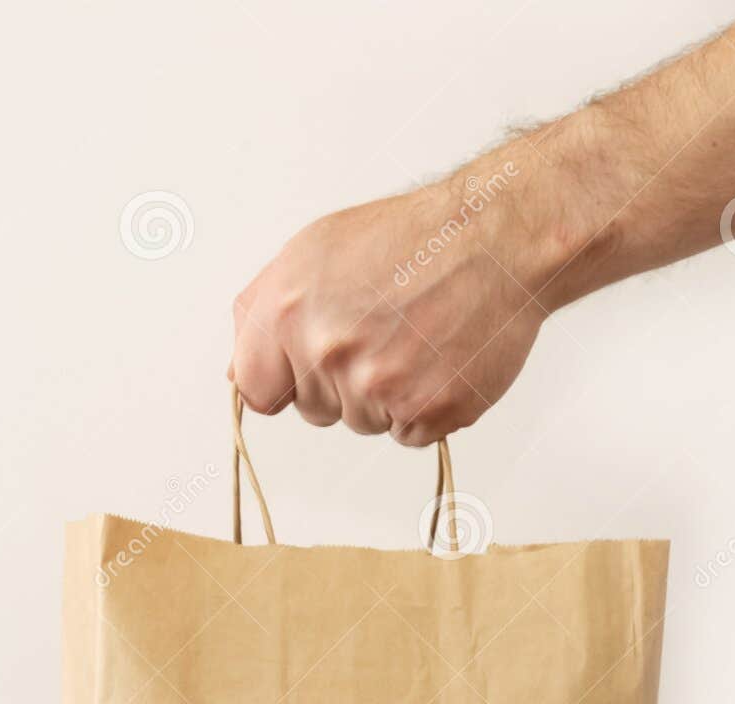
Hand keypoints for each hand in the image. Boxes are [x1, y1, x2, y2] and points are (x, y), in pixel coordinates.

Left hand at [229, 152, 579, 446]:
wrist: (495, 238)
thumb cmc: (408, 240)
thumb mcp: (312, 252)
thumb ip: (263, 314)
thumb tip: (240, 375)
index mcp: (287, 314)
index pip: (258, 391)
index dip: (285, 379)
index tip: (307, 365)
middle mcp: (328, 353)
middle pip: (315, 410)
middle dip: (341, 381)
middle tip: (383, 329)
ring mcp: (379, 387)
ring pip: (363, 423)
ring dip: (386, 395)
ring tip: (416, 338)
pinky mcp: (428, 410)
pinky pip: (409, 434)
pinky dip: (425, 407)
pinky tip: (439, 360)